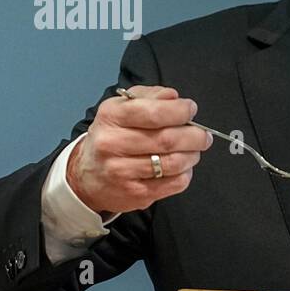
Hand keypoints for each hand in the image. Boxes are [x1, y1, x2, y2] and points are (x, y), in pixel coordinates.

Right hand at [67, 85, 212, 214]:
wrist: (87, 175)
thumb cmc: (111, 136)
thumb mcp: (122, 107)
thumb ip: (149, 96)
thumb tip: (174, 97)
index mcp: (111, 117)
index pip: (153, 112)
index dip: (179, 111)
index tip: (190, 109)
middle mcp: (112, 144)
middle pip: (167, 139)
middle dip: (194, 136)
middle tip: (203, 135)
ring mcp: (122, 172)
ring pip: (173, 163)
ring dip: (192, 155)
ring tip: (194, 150)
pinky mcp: (135, 194)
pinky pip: (173, 184)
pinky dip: (186, 174)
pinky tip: (182, 167)